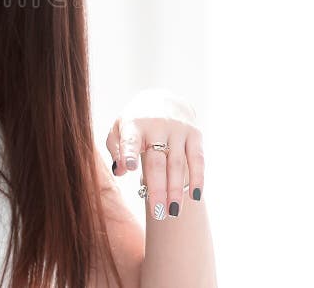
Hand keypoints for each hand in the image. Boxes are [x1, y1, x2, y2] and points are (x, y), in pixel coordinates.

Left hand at [105, 88, 204, 220]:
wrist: (163, 99)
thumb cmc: (135, 122)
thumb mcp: (119, 129)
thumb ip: (115, 149)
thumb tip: (119, 171)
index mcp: (133, 124)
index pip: (130, 140)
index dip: (129, 153)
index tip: (129, 168)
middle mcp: (157, 126)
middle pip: (157, 161)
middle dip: (157, 189)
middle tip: (157, 213)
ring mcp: (178, 130)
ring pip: (178, 164)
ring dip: (176, 190)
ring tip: (172, 212)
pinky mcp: (195, 134)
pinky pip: (198, 159)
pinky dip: (198, 178)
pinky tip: (194, 196)